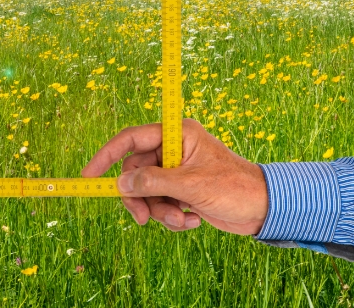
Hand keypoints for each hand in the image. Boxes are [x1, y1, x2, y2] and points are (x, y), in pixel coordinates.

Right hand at [81, 118, 268, 234]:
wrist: (265, 210)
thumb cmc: (235, 188)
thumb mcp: (191, 185)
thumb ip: (153, 182)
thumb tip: (121, 184)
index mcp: (176, 134)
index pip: (130, 139)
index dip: (106, 156)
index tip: (88, 176)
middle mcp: (173, 149)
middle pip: (135, 172)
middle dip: (141, 198)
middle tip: (143, 219)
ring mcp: (176, 170)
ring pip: (146, 192)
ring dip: (160, 211)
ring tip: (181, 219)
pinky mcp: (181, 189)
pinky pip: (159, 203)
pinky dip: (171, 216)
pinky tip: (192, 220)